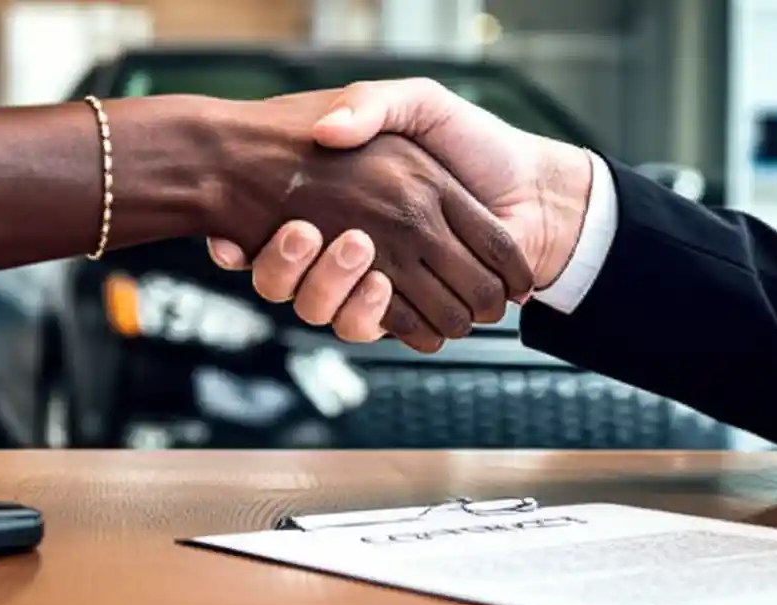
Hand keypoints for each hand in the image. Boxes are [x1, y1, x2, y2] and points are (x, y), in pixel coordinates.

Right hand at [209, 78, 592, 345]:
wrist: (535, 191)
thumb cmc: (479, 144)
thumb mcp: (419, 105)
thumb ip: (372, 105)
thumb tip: (325, 131)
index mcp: (346, 197)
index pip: (276, 228)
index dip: (249, 235)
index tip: (241, 229)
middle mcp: (354, 243)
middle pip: (288, 276)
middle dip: (285, 262)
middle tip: (302, 232)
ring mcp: (378, 282)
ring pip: (322, 308)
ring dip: (328, 286)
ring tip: (354, 249)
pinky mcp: (406, 311)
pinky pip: (369, 328)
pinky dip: (372, 314)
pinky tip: (382, 283)